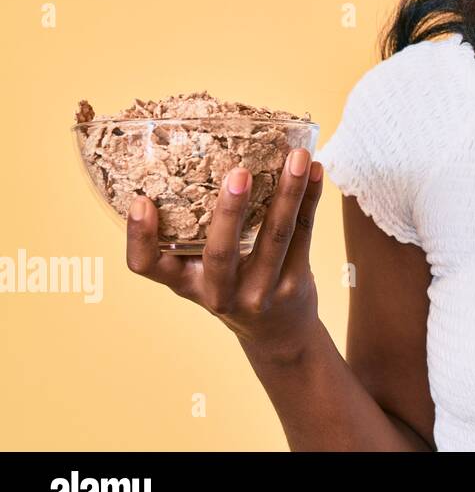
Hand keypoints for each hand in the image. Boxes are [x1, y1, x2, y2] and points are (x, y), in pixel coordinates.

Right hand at [125, 147, 323, 356]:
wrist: (278, 334)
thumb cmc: (233, 288)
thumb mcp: (203, 273)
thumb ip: (195, 234)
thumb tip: (203, 156)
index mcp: (187, 282)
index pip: (148, 267)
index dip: (139, 238)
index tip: (140, 201)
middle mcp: (220, 292)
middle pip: (221, 253)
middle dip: (230, 212)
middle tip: (239, 172)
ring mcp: (260, 291)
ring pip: (275, 236)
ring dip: (289, 192)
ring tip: (297, 157)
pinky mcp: (294, 283)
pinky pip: (304, 234)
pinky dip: (311, 199)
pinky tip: (318, 171)